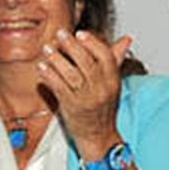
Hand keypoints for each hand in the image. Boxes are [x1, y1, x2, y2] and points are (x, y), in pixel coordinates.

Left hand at [36, 30, 131, 158]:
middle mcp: (101, 89)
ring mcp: (86, 99)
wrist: (99, 136)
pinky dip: (50, 76)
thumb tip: (126, 39)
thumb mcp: (113, 83)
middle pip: (87, 63)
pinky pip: (59, 88)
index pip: (105, 57)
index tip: (80, 33)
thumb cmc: (103, 107)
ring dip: (57, 59)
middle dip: (72, 46)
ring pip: (71, 75)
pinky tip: (42, 67)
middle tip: (59, 34)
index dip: (92, 43)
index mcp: (113, 81)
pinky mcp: (72, 108)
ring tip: (47, 48)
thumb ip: (115, 59)